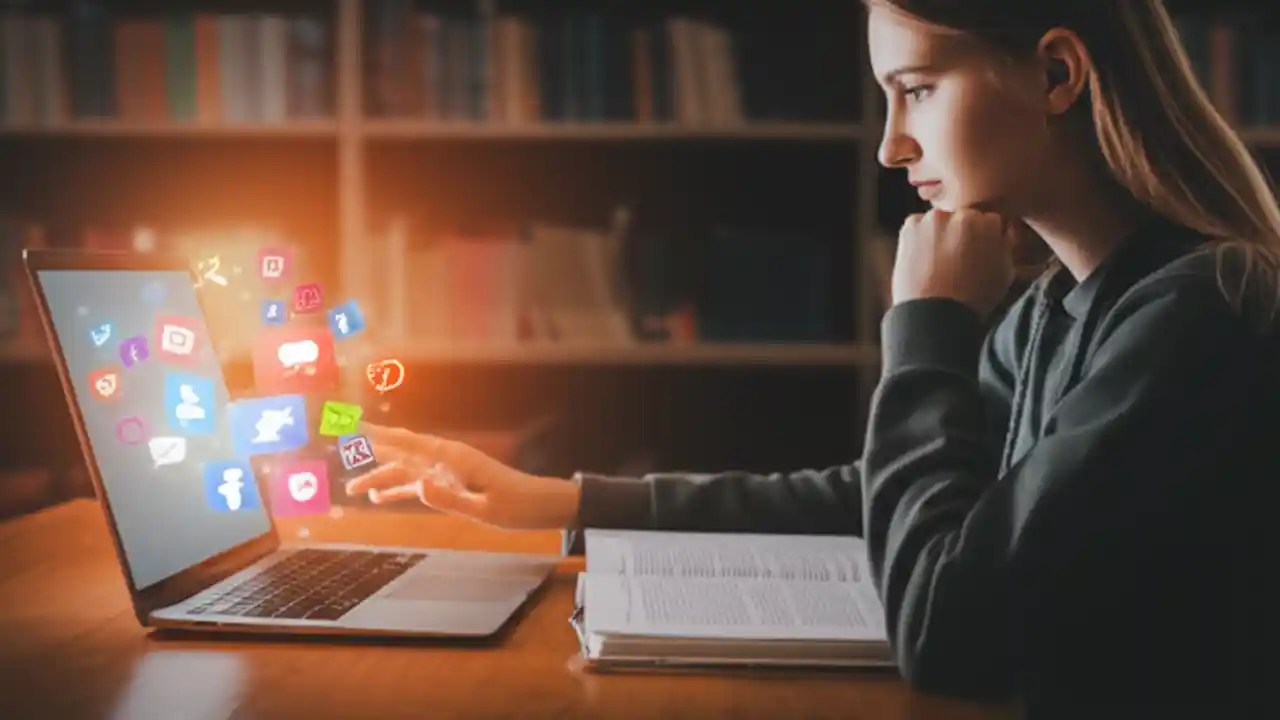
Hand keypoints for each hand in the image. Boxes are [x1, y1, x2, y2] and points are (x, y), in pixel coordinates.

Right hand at [344, 422, 580, 529]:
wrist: (541, 504)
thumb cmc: (518, 505)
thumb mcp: (485, 508)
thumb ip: (450, 499)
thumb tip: (417, 487)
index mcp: (453, 459)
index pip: (408, 445)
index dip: (379, 437)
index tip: (354, 429)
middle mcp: (447, 460)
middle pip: (401, 453)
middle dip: (371, 452)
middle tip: (341, 449)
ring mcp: (449, 471)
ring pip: (407, 470)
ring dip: (381, 476)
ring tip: (354, 488)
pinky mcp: (454, 484)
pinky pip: (419, 484)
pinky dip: (400, 489)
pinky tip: (382, 498)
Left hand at [892, 209, 1021, 319]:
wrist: (935, 314)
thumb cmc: (973, 299)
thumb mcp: (1005, 273)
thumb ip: (1002, 245)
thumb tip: (997, 234)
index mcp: (989, 222)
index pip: (988, 220)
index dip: (983, 238)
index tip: (976, 253)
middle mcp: (962, 214)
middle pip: (963, 217)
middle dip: (961, 233)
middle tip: (956, 259)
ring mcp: (934, 218)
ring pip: (939, 221)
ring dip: (939, 234)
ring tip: (937, 263)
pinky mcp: (910, 225)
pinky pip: (917, 226)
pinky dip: (918, 238)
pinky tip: (922, 261)